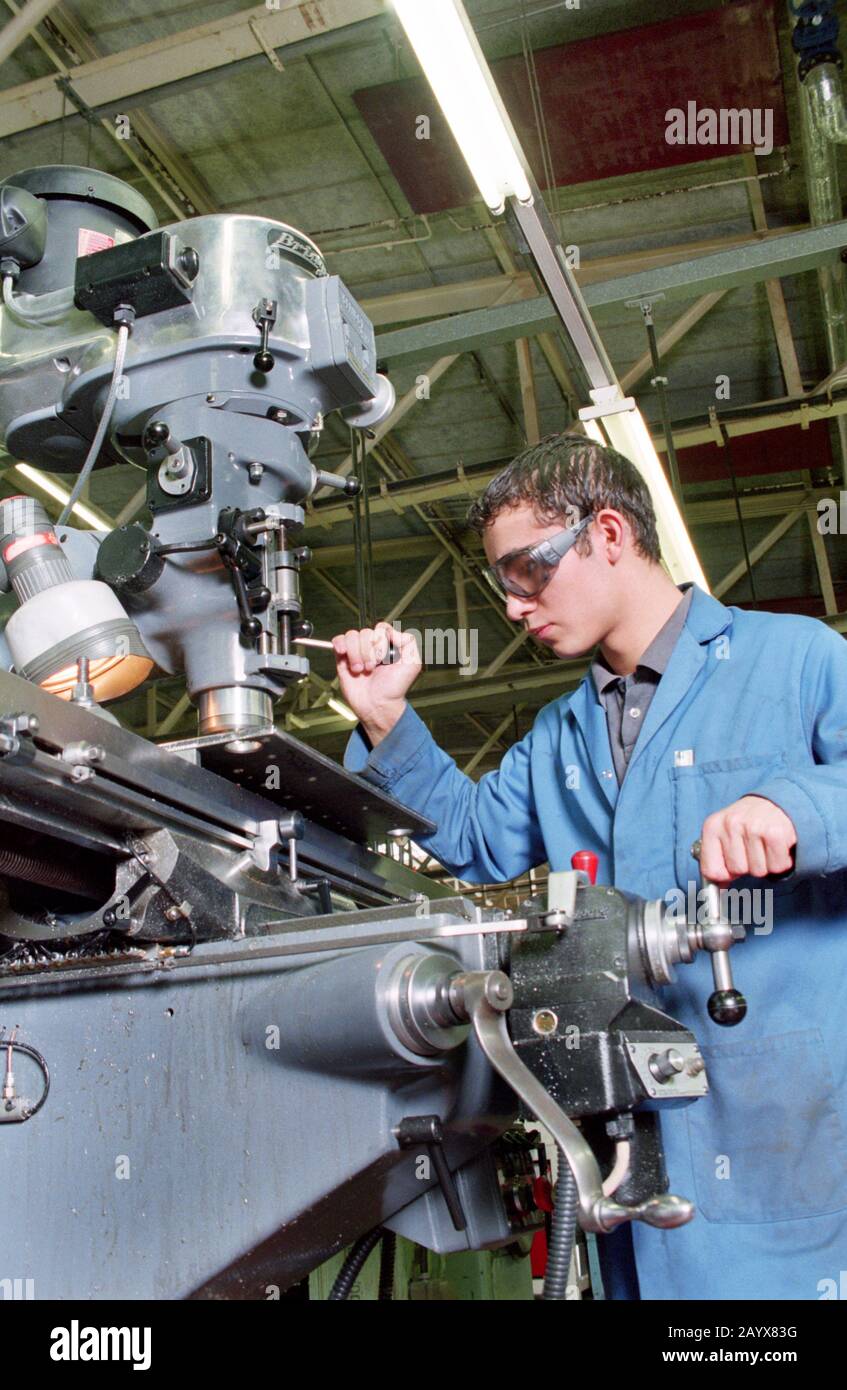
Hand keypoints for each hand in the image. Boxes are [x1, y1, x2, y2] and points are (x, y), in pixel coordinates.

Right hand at [331, 621, 421, 743]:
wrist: (378, 705)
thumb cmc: (396, 687)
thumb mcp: (413, 664)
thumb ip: (409, 641)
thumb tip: (391, 631)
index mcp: (387, 644)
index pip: (381, 628)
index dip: (381, 642)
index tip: (385, 659)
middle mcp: (372, 646)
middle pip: (366, 633)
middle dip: (369, 652)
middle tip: (373, 668)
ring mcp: (357, 651)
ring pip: (352, 636)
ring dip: (356, 654)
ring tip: (361, 670)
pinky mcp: (343, 659)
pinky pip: (338, 641)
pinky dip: (340, 645)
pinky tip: (345, 656)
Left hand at [699, 795, 796, 882]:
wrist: (776, 802)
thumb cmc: (748, 822)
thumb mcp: (725, 834)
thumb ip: (717, 859)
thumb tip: (719, 886)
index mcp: (712, 826)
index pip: (711, 870)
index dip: (724, 874)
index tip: (731, 867)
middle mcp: (731, 824)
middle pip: (738, 870)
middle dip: (748, 865)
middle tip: (754, 848)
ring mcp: (753, 827)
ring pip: (758, 871)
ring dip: (766, 863)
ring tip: (765, 844)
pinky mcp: (775, 832)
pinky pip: (777, 866)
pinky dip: (781, 861)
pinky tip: (777, 845)